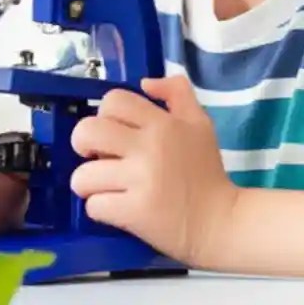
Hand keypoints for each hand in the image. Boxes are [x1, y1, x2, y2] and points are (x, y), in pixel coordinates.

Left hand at [70, 76, 237, 265]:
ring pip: (83, 174)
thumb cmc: (205, 172)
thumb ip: (177, 93)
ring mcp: (140, 181)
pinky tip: (114, 208)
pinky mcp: (135, 212)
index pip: (113, 101)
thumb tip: (145, 83)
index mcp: (162, 124)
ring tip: (103, 188)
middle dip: (81, 144)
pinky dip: (99, 209)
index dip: (104, 114)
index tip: (111, 133)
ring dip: (87, 183)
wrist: (222, 222)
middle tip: (96, 158)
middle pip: (88, 131)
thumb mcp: (199, 123)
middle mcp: (149, 147)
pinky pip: (94, 205)